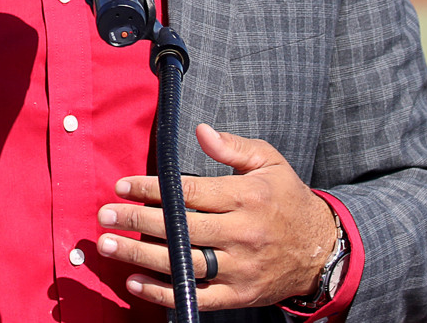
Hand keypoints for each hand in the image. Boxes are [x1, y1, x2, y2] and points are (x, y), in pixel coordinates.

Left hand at [97, 123, 336, 311]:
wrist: (323, 250)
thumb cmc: (288, 199)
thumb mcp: (269, 162)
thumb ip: (233, 146)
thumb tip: (200, 131)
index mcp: (246, 197)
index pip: (189, 192)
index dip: (152, 189)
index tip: (122, 186)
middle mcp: (242, 233)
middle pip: (180, 228)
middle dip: (138, 221)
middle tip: (104, 215)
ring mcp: (240, 267)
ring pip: (184, 263)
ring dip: (141, 256)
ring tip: (109, 246)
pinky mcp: (239, 294)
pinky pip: (197, 296)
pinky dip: (164, 292)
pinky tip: (135, 283)